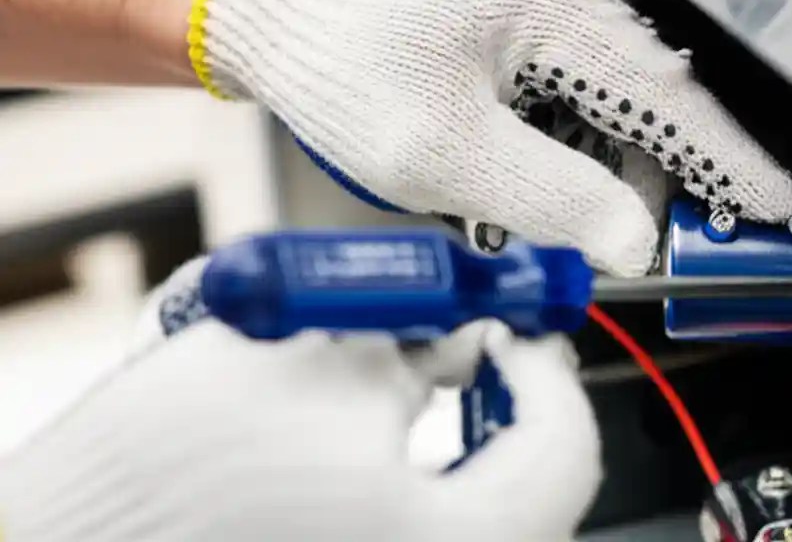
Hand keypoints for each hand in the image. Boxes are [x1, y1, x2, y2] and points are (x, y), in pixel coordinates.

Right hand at [0, 263, 601, 541]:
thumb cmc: (172, 478)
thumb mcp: (318, 365)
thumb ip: (417, 344)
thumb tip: (461, 333)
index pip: (564, 448)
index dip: (546, 366)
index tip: (515, 325)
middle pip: (519, 484)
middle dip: (499, 399)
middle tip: (475, 344)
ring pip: (454, 506)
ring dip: (445, 433)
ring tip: (401, 378)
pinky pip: (399, 528)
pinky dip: (394, 475)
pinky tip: (350, 436)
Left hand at [193, 0, 791, 275]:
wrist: (274, 11)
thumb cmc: (337, 64)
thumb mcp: (444, 155)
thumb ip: (553, 199)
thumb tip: (630, 240)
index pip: (668, 94)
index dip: (726, 160)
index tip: (774, 202)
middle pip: (645, 94)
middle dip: (634, 174)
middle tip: (612, 237)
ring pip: (610, 89)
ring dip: (589, 154)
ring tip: (522, 189)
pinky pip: (575, 73)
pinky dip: (562, 127)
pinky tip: (518, 154)